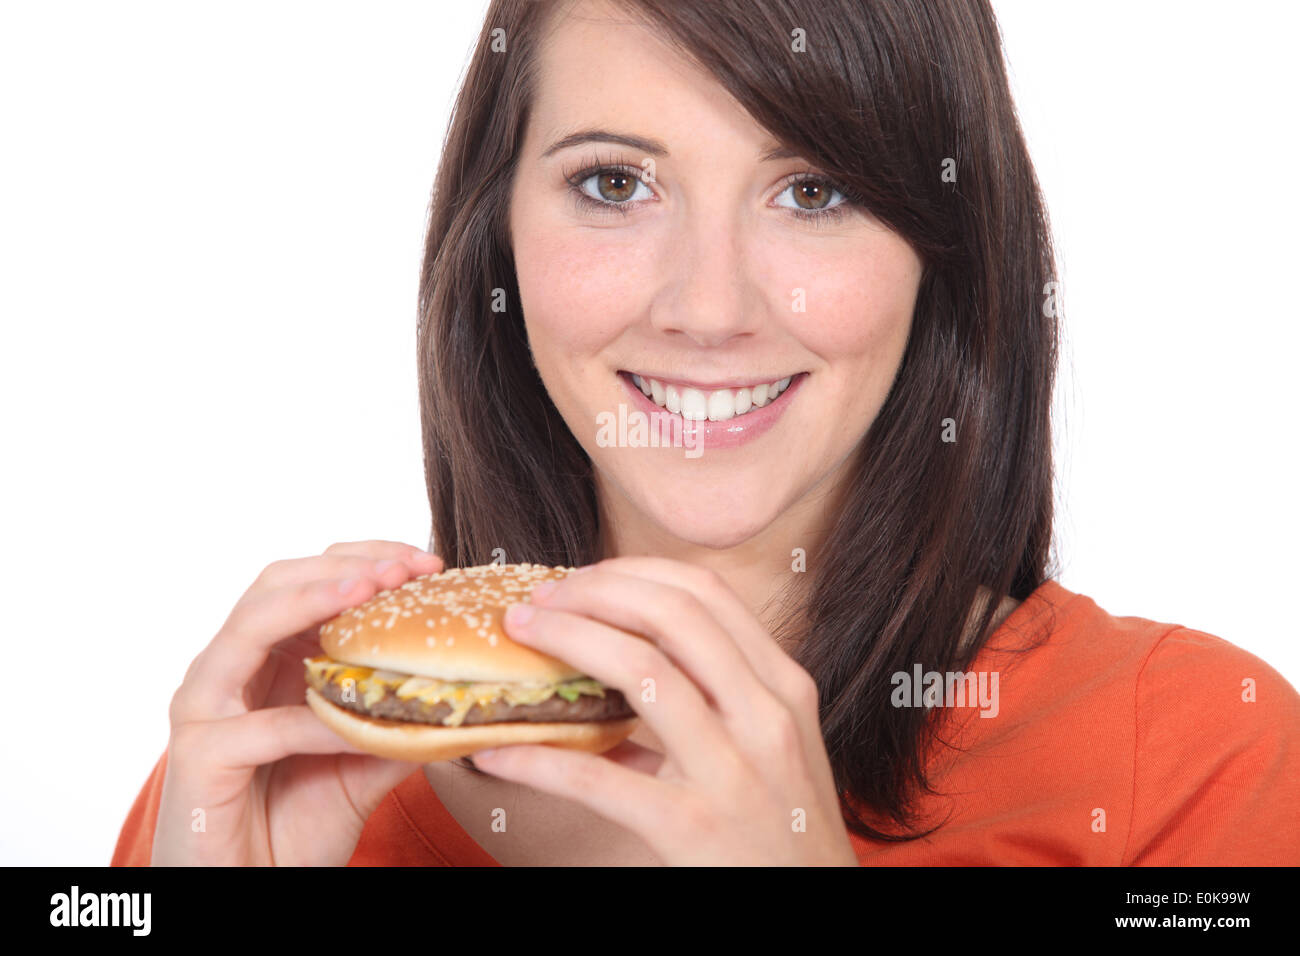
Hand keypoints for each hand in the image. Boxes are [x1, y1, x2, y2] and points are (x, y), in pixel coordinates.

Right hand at [152, 539, 443, 864]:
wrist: (253, 892)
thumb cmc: (298, 820)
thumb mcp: (367, 760)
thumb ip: (403, 718)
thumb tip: (470, 687)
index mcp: (266, 656)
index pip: (310, 578)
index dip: (367, 559)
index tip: (426, 561)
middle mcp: (227, 667)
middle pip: (276, 582)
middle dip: (346, 566)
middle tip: (405, 568)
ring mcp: (204, 707)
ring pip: (250, 627)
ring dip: (315, 601)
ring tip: (371, 594)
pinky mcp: (197, 756)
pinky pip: (261, 726)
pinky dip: (315, 721)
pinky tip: (360, 724)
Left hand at [471, 557, 858, 864]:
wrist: (813, 906)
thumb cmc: (785, 827)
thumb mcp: (775, 745)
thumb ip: (718, 696)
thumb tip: (618, 662)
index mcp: (783, 686)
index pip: (706, 594)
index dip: (634, 571)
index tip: (585, 577)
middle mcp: (765, 715)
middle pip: (672, 613)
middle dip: (593, 592)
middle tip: (541, 599)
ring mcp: (732, 771)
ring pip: (641, 671)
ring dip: (566, 639)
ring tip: (520, 635)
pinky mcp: (691, 827)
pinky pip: (598, 780)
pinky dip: (536, 760)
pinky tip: (495, 753)